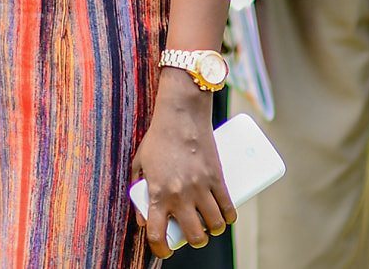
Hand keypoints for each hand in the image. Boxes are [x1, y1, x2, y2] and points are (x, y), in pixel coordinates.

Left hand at [132, 72, 234, 257]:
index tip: (164, 251)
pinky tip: (224, 218)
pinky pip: (229, 209)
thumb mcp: (139, 165)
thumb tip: (144, 219)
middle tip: (192, 234)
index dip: (160, 250)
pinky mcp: (218, 179)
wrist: (180, 116)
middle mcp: (180, 195)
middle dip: (195, 241)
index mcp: (158, 194)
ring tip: (208, 225)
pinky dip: (228, 218)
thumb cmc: (157, 140)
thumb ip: (138, 192)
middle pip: (194, 236)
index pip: (158, 234)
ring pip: (215, 225)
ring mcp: (201, 188)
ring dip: (213, 230)